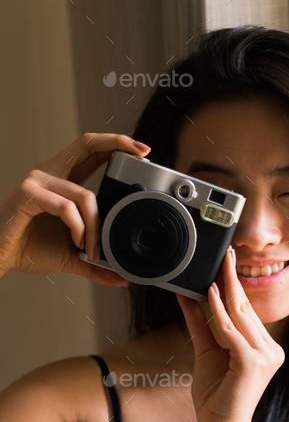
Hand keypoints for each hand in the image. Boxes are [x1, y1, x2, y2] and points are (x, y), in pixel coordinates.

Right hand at [0, 132, 150, 284]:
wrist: (1, 258)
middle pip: (87, 145)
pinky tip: (77, 243)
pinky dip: (78, 227)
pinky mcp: (27, 195)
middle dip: (117, 144)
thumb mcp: (73, 256)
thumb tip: (122, 278)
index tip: (142, 149)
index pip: (91, 150)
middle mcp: (50, 174)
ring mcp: (38, 182)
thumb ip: (97, 264)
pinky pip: (65, 207)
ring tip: (91, 249)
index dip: (116, 143)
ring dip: (95, 226)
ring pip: (84, 195)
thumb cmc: (30, 248)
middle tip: (142, 155)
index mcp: (62, 181)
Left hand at [177, 247, 284, 421]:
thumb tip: (189, 296)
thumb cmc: (215, 395)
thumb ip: (201, 324)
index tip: (227, 263)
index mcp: (265, 348)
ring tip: (216, 267)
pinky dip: (219, 311)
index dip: (234, 287)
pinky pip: (231, 331)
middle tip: (225, 254)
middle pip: (246, 309)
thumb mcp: (206, 351)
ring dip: (225, 290)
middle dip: (233, 280)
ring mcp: (266, 356)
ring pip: (240, 316)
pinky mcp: (253, 362)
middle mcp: (271, 350)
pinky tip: (210, 294)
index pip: (247, 312)